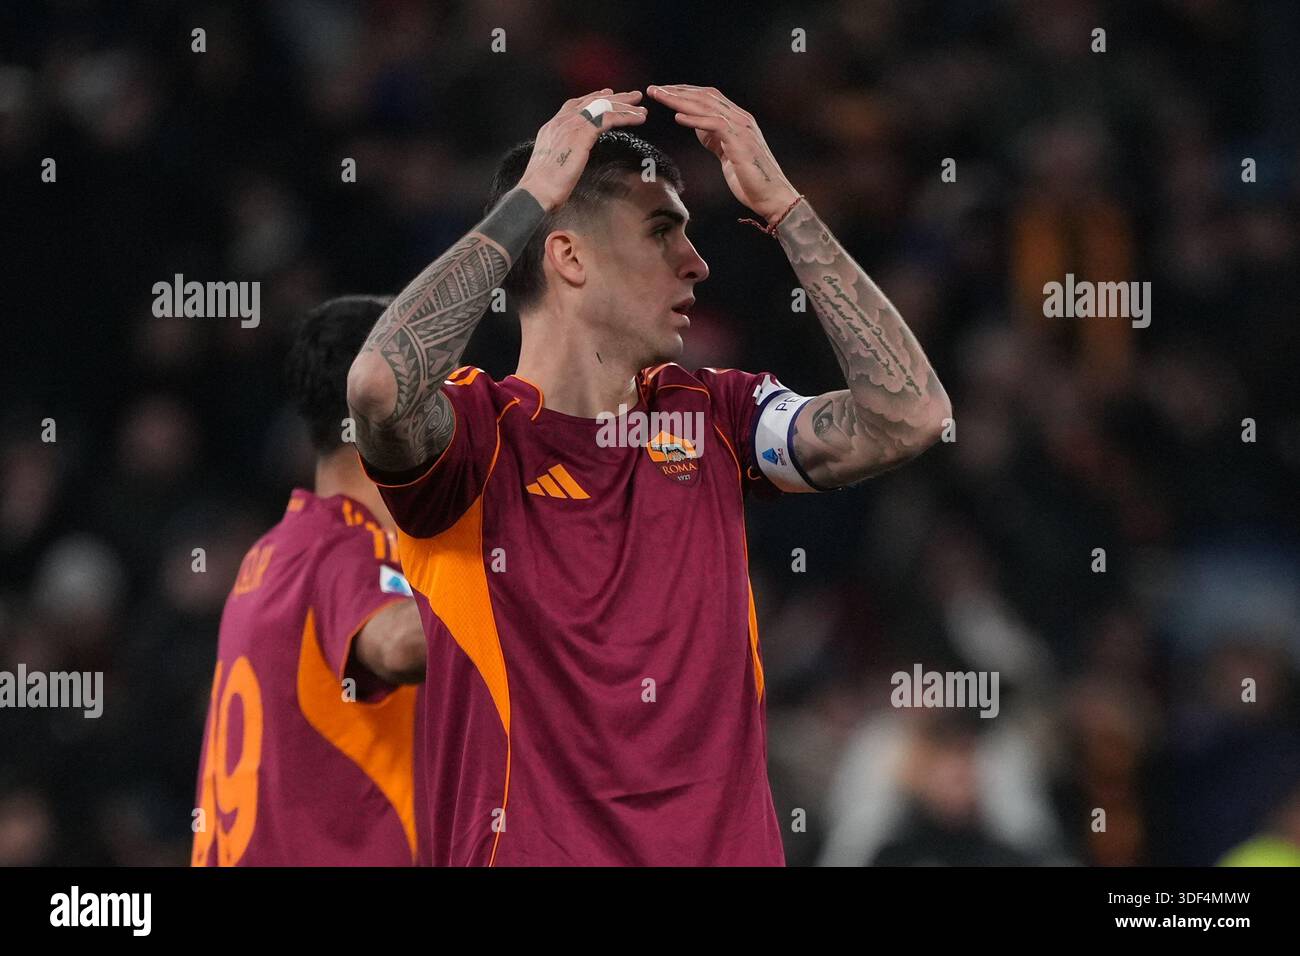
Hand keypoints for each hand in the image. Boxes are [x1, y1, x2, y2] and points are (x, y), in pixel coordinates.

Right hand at [517, 88, 647, 212]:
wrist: (537, 190)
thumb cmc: (544, 186)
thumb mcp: (553, 163)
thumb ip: (563, 153)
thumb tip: (571, 157)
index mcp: (552, 127)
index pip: (575, 105)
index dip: (593, 98)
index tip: (608, 94)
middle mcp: (561, 121)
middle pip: (592, 102)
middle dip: (614, 98)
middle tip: (632, 96)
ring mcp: (571, 125)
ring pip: (603, 107)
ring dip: (624, 107)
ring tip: (641, 107)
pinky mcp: (582, 134)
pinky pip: (609, 119)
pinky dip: (626, 117)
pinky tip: (638, 118)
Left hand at [646, 84, 798, 221]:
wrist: (772, 196)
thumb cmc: (751, 179)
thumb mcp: (727, 153)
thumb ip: (715, 138)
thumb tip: (698, 127)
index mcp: (738, 119)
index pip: (708, 97)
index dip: (684, 92)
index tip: (663, 92)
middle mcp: (740, 118)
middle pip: (704, 96)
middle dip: (677, 91)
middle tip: (654, 89)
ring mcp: (741, 128)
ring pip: (706, 106)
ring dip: (680, 100)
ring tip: (659, 97)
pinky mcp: (739, 141)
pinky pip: (714, 125)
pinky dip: (695, 119)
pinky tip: (677, 117)